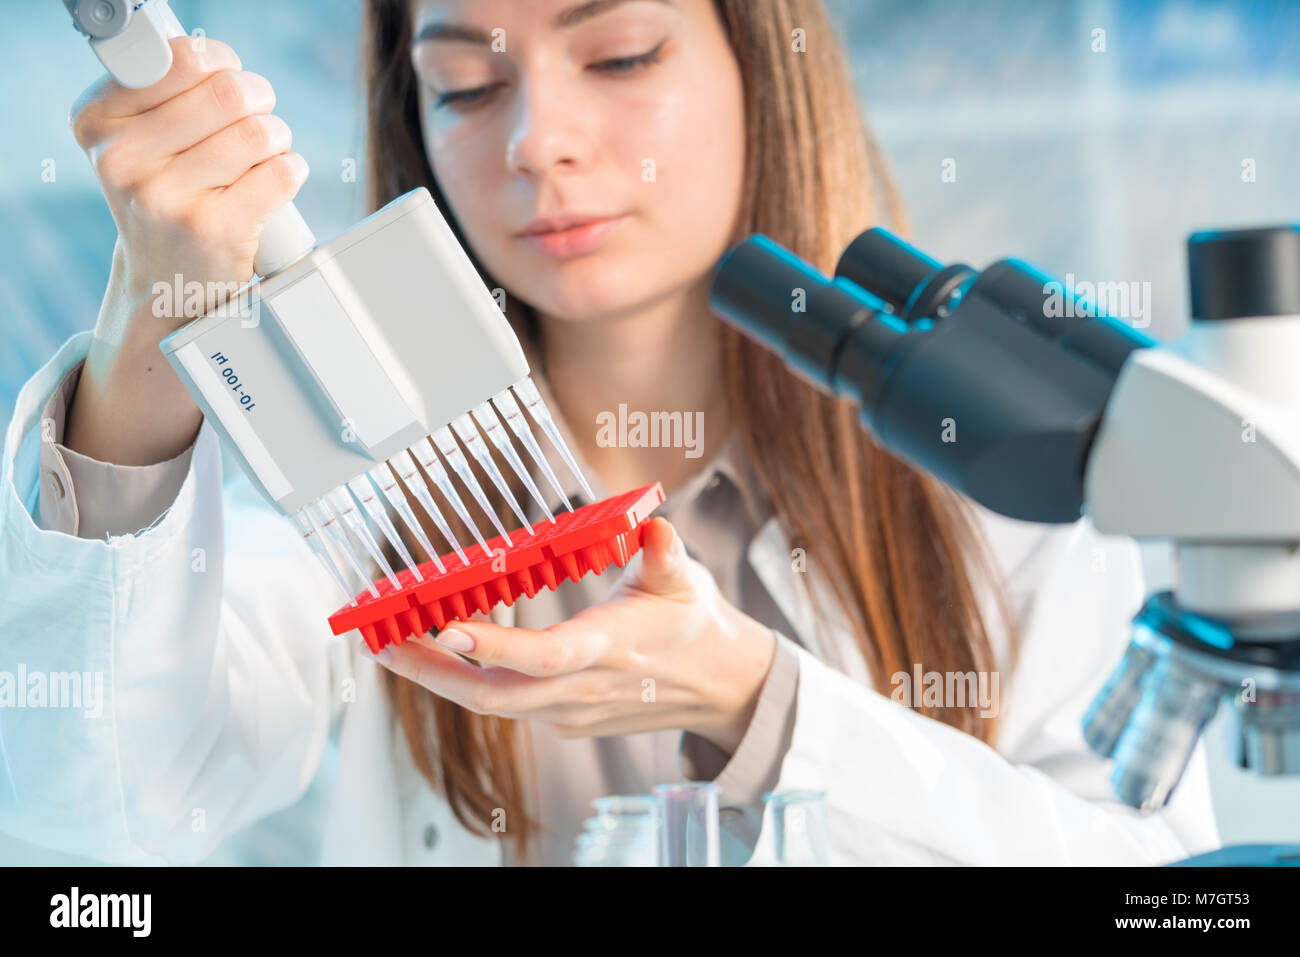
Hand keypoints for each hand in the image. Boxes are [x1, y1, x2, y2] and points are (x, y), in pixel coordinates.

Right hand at [72, 35, 306, 319]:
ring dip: (277, 139)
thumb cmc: (165, 192)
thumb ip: (164, 87)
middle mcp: (121, 159)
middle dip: (258, 99)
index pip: (184, 59)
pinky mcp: (212, 232)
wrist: (166, 279)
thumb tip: (216, 58)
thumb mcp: (138, 138)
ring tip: (261, 157)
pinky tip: (273, 183)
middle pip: (230, 93)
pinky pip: (280, 174)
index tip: (225, 77)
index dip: (222, 63)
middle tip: (255, 118)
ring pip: (260, 133)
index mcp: (98, 121)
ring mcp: (165, 199)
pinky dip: (290, 171)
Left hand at [372, 517, 777, 753]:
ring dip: (439, 679)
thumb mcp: (686, 580)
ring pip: (493, 704)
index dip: (494, 647)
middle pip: (495, 695)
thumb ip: (666, 555)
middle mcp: (584, 689)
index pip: (545, 657)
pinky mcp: (565, 719)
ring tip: (392, 647)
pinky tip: (443, 656)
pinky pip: (508, 705)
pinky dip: (469, 682)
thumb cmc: (695, 624)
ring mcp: (572, 711)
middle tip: (382, 644)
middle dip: (432, 673)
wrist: (718, 685)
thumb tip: (655, 527)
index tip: (446, 628)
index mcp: (610, 648)